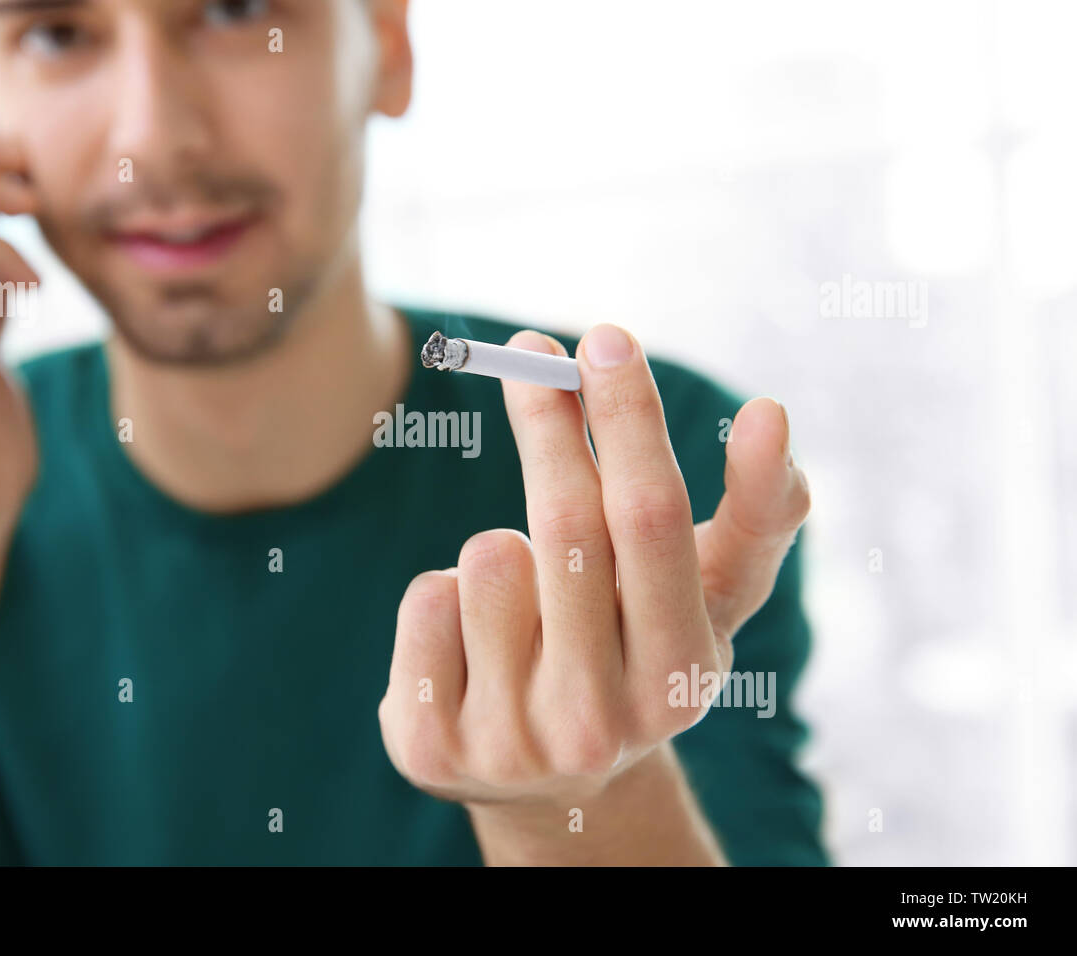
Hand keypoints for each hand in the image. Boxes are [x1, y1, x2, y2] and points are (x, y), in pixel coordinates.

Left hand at [378, 324, 810, 810]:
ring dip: (501, 545)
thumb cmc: (633, 652)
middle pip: (567, 521)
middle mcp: (601, 717)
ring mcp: (513, 738)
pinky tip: (470, 645)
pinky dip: (446, 595)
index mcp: (680, 672)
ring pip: (490, 555)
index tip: (609, 337)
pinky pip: (428, 600)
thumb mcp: (705, 601)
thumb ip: (756, 516)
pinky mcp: (432, 744)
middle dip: (549, 417)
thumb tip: (774, 416)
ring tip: (524, 599)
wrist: (545, 777)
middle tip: (534, 347)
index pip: (654, 521)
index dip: (630, 422)